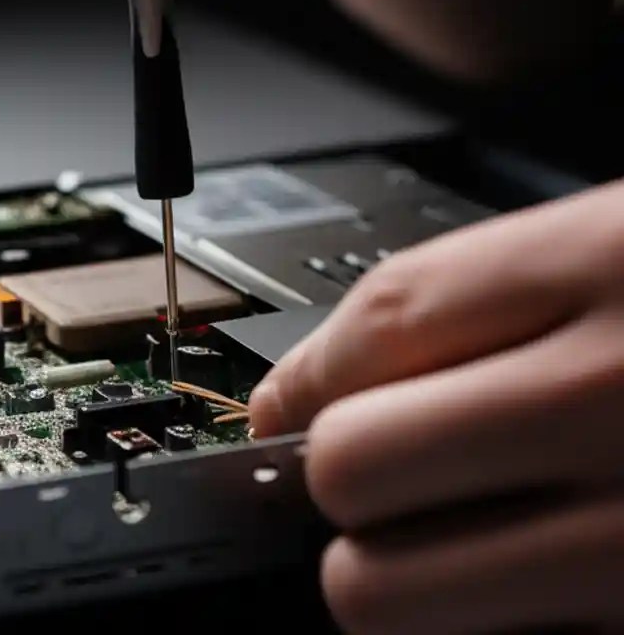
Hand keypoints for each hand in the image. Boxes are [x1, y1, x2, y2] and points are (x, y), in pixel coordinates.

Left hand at [248, 179, 623, 633]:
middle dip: (339, 476)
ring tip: (446, 538)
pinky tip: (529, 569)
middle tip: (377, 473)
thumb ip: (477, 303)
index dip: (300, 377)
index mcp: (613, 267)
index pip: (373, 327)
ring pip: (382, 592)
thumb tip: (302, 390)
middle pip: (348, 466)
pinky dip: (485, 615)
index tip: (279, 410)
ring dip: (388, 567)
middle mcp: (619, 399)